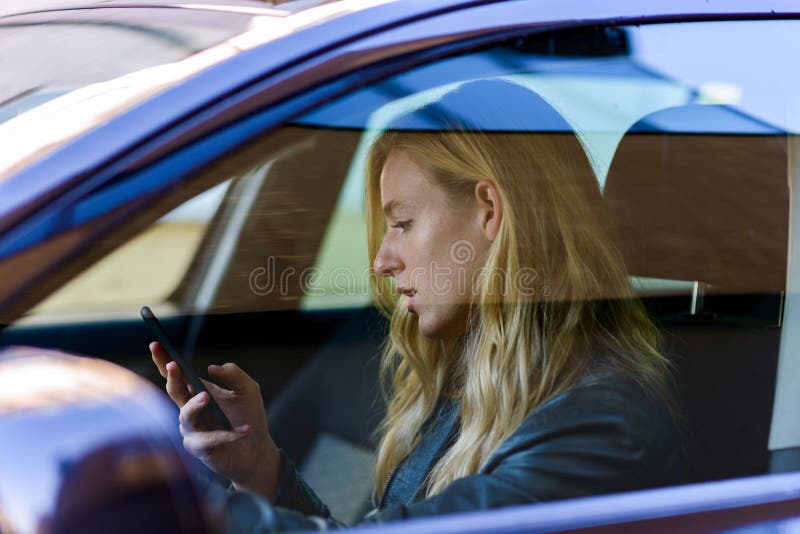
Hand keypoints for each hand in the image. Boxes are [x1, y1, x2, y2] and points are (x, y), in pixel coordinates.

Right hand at [150, 342, 280, 499]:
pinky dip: (227, 434)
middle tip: (174, 365)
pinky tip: (244, 430)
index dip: (164, 360)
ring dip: (194, 405)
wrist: (257, 449)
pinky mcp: (198, 448)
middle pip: (174, 391)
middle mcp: (190, 410)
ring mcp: (191, 430)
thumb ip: (234, 375)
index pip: (177, 375)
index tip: (155, 344)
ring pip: (186, 415)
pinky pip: (207, 439)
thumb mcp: (248, 390)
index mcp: (198, 392)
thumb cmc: (248, 416)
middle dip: (173, 378)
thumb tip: (212, 367)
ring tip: (207, 397)